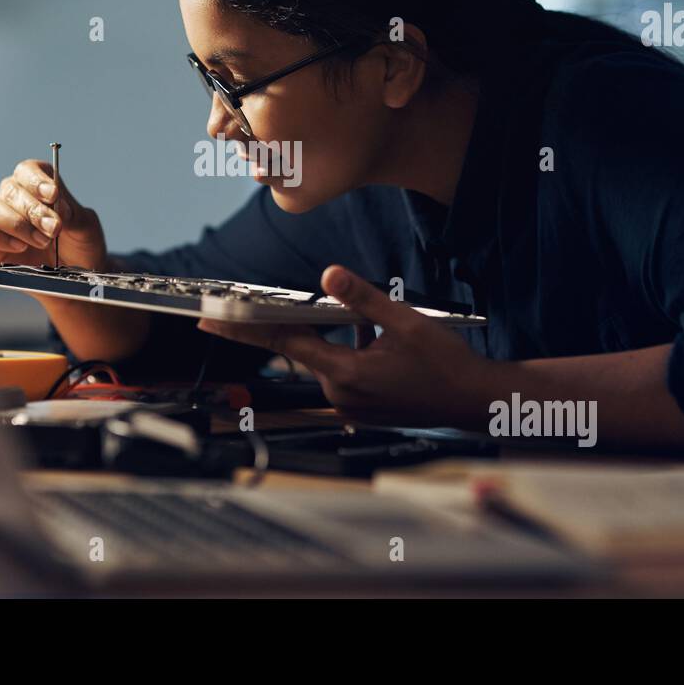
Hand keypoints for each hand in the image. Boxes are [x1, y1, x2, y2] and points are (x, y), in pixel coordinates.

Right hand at [0, 159, 106, 269]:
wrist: (73, 279)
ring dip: (17, 225)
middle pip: (10, 189)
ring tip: (42, 241)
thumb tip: (57, 207)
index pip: (28, 170)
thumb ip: (74, 214)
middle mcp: (14, 198)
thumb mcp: (87, 229)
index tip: (53, 195)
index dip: (37, 180)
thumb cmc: (79, 247)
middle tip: (53, 229)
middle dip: (33, 210)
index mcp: (39, 186)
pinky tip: (19, 248)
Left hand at [197, 264, 491, 426]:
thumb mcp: (405, 321)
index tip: (207, 321)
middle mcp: (340, 394)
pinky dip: (353, 356)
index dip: (241, 330)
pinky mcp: (362, 410)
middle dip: (306, 326)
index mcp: (346, 373)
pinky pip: (343, 374)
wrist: (476, 402)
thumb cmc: (446, 364)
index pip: (282, 343)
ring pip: (328, 360)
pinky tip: (387, 349)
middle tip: (304, 309)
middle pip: (306, 349)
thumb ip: (362, 297)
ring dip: (341, 341)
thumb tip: (328, 274)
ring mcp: (350, 406)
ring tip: (392, 341)